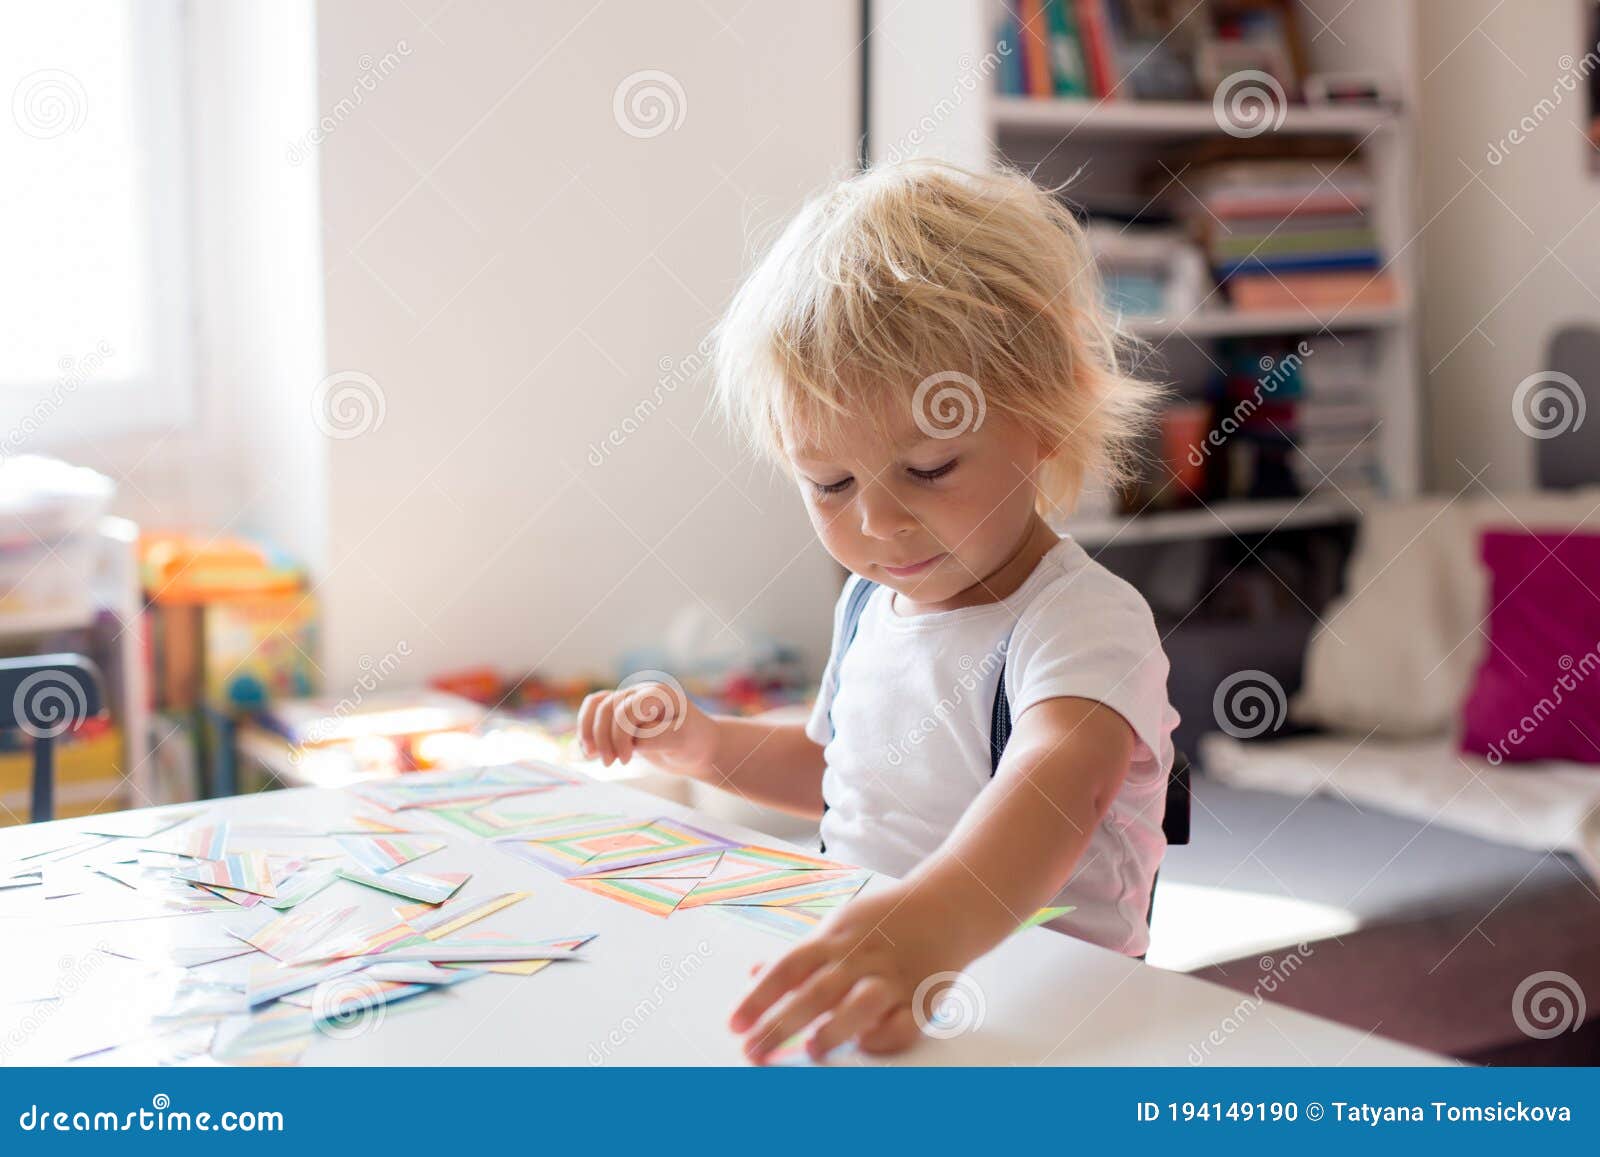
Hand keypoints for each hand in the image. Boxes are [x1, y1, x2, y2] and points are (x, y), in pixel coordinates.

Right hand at [576, 680, 718, 776]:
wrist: (698, 747)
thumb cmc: (694, 742)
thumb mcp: (681, 741)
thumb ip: (655, 738)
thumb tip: (627, 741)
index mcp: (658, 694)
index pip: (627, 709)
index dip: (620, 735)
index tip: (626, 761)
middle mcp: (640, 693)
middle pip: (607, 707)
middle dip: (603, 737)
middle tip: (609, 764)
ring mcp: (629, 701)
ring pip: (596, 706)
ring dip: (588, 731)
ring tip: (589, 756)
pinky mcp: (621, 715)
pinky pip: (594, 712)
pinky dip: (586, 729)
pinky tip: (586, 750)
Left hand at [729, 883, 974, 1062]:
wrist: (946, 908)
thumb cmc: (882, 922)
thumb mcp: (836, 928)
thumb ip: (798, 956)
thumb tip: (752, 973)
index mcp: (833, 940)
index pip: (787, 968)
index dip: (758, 997)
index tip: (734, 1025)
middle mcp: (859, 959)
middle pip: (816, 992)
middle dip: (782, 1023)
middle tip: (753, 1052)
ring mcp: (892, 979)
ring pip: (861, 1005)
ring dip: (835, 1028)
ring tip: (811, 1051)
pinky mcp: (922, 999)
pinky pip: (903, 1023)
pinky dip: (884, 1036)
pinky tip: (864, 1045)